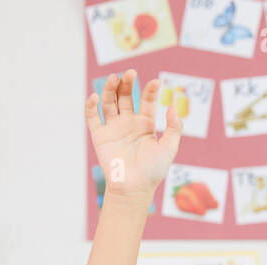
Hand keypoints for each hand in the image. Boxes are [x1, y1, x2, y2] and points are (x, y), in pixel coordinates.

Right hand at [85, 69, 180, 203]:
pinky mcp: (99, 136)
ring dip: (109, 88)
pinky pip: (92, 117)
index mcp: (146, 125)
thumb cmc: (153, 171)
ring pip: (109, 102)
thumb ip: (174, 128)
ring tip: (114, 78)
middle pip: (125, 97)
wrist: (134, 188)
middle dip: (127, 84)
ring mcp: (113, 128)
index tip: (156, 82)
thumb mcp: (169, 148)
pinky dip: (91, 106)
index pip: (147, 102)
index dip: (150, 91)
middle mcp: (129, 123)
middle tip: (130, 73)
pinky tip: (95, 96)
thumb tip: (173, 106)